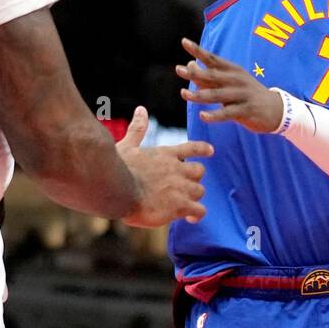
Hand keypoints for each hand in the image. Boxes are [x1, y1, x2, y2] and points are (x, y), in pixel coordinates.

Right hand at [115, 105, 212, 226]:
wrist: (118, 190)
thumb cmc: (119, 168)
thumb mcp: (128, 145)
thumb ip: (138, 129)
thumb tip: (141, 109)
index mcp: (166, 154)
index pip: (192, 147)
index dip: (203, 149)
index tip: (210, 151)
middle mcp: (177, 168)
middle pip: (199, 171)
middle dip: (193, 179)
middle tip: (183, 187)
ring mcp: (181, 187)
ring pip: (200, 191)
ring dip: (193, 198)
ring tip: (184, 206)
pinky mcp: (180, 205)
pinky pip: (199, 210)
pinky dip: (196, 214)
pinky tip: (188, 218)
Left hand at [176, 38, 283, 133]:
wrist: (277, 109)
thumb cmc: (247, 94)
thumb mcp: (230, 82)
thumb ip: (210, 76)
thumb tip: (189, 65)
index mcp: (232, 70)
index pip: (212, 59)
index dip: (198, 51)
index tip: (184, 41)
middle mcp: (237, 79)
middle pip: (212, 75)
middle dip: (195, 73)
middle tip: (178, 69)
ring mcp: (242, 94)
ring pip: (217, 94)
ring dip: (199, 94)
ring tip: (184, 94)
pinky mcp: (246, 110)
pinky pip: (228, 112)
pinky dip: (214, 115)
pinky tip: (203, 116)